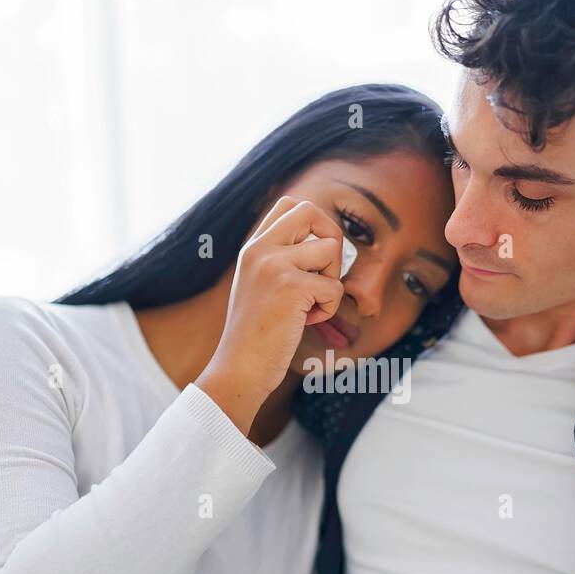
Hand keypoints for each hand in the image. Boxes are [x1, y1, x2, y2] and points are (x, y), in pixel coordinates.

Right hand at [196, 197, 344, 434]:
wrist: (239, 368)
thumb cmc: (255, 336)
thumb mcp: (260, 287)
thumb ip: (282, 261)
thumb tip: (328, 245)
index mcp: (253, 248)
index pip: (290, 205)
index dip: (314, 223)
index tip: (316, 255)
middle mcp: (261, 249)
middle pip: (310, 211)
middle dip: (331, 238)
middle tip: (326, 271)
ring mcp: (274, 265)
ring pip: (330, 249)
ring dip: (332, 279)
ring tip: (311, 304)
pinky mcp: (292, 287)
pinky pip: (335, 286)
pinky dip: (329, 308)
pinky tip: (305, 322)